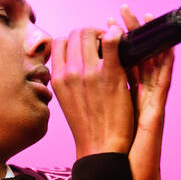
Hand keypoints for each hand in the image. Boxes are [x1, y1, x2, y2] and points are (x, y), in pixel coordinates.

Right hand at [50, 21, 134, 159]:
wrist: (101, 147)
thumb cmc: (88, 125)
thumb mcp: (67, 100)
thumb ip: (67, 79)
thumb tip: (73, 62)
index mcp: (57, 78)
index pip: (59, 42)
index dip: (73, 39)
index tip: (86, 47)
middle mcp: (69, 72)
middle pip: (75, 33)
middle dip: (90, 33)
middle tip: (103, 42)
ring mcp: (89, 72)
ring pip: (90, 32)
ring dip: (103, 32)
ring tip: (113, 43)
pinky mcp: (110, 75)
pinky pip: (111, 41)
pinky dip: (116, 33)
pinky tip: (122, 38)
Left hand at [112, 5, 173, 179]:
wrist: (120, 165)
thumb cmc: (110, 138)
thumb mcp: (100, 105)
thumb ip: (95, 86)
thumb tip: (80, 69)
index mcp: (126, 88)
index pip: (125, 55)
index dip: (118, 35)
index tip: (109, 19)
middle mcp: (140, 89)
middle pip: (140, 50)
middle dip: (131, 27)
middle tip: (123, 11)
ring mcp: (151, 96)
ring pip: (156, 57)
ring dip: (148, 35)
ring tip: (141, 15)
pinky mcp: (158, 105)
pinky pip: (166, 75)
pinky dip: (167, 56)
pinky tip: (166, 40)